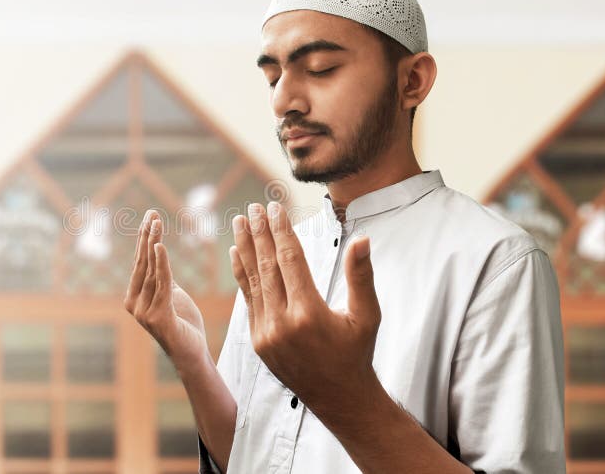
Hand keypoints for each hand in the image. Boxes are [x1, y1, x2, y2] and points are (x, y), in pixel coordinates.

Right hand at [124, 210, 207, 369]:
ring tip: (157, 223)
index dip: (144, 238)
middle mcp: (135, 304)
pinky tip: (160, 247)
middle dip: (147, 236)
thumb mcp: (172, 295)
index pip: (140, 262)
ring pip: (151, 271)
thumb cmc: (183, 324)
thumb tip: (158, 254)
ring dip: (154, 244)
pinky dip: (161, 265)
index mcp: (135, 297)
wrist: (193, 353)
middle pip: (142, 263)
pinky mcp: (158, 318)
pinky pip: (161, 285)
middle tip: (152, 213)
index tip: (150, 216)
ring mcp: (144, 312)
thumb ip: (162, 278)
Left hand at [229, 201, 381, 410]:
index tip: (276, 208)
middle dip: (259, 233)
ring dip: (245, 248)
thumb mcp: (367, 315)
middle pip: (267, 266)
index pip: (290, 260)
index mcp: (309, 313)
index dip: (281, 231)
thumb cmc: (357, 353)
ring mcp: (266, 333)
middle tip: (253, 207)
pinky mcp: (257, 341)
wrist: (339, 397)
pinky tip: (237, 253)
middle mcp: (282, 323)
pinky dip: (242, 274)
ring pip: (253, 281)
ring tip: (239, 222)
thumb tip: (362, 240)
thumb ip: (361, 276)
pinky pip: (248, 300)